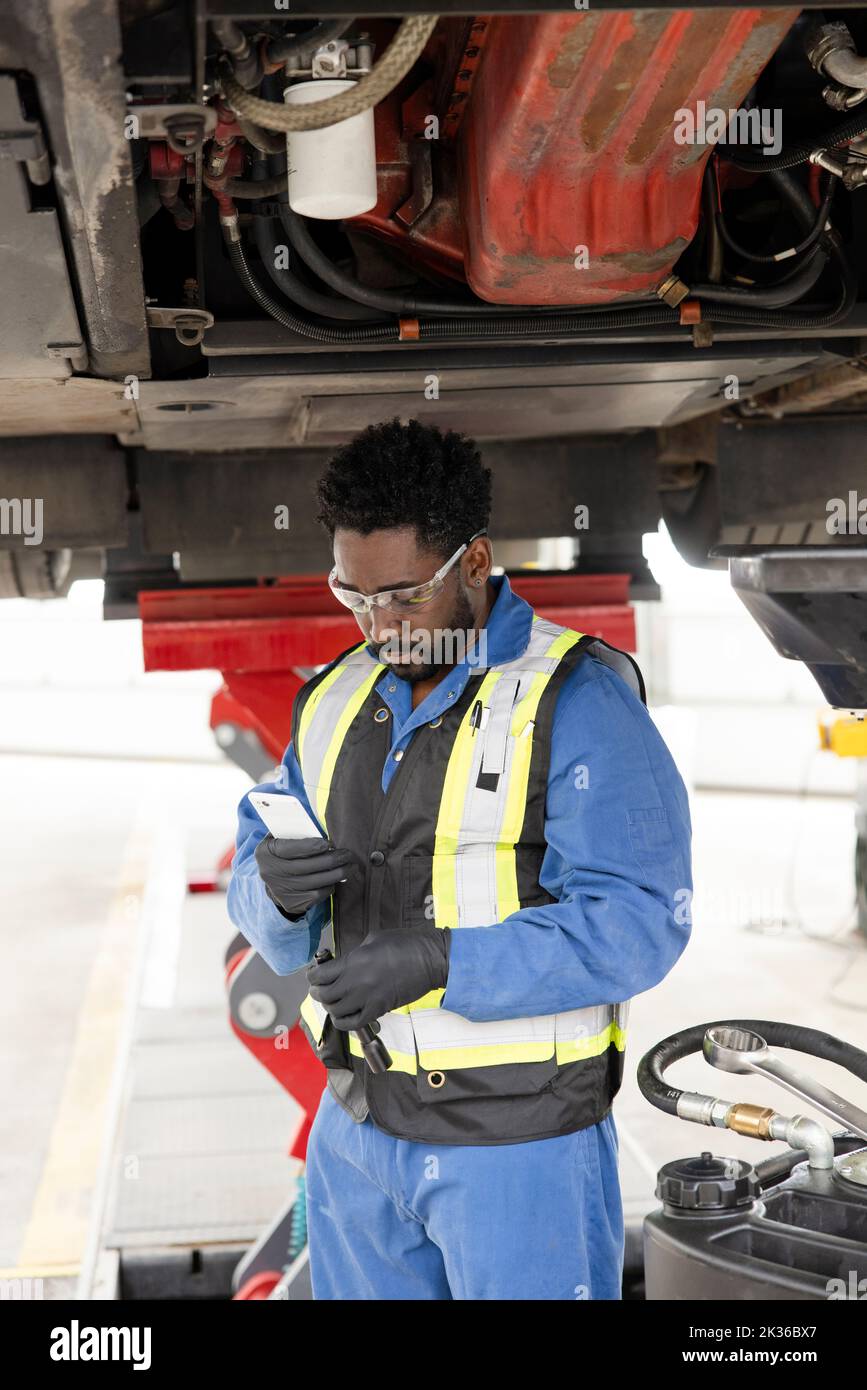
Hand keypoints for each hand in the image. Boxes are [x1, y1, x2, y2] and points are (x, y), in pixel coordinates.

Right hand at [254, 834, 357, 919]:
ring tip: (350, 866)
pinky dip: (329, 886)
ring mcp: (281, 890)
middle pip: (306, 867)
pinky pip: (316, 894)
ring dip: (337, 874)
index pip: (290, 849)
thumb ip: (294, 832)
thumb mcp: (280, 839)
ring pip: (315, 883)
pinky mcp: (291, 903)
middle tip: (347, 854)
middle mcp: (270, 873)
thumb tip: (321, 831)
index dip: (311, 846)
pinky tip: (336, 879)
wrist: (273, 881)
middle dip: (331, 860)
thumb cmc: (283, 853)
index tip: (329, 844)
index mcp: (266, 852)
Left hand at [306, 925, 450, 1030]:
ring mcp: (367, 998)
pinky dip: (343, 1022)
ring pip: (335, 1011)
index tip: (313, 976)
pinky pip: (353, 1023)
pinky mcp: (378, 1010)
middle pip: (324, 995)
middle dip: (318, 992)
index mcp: (354, 961)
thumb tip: (344, 963)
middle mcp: (356, 982)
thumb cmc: (405, 944)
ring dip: (330, 1006)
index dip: (312, 977)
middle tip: (319, 989)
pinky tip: (343, 1016)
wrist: (429, 960)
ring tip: (333, 1001)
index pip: (320, 975)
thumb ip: (355, 953)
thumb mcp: (374, 939)